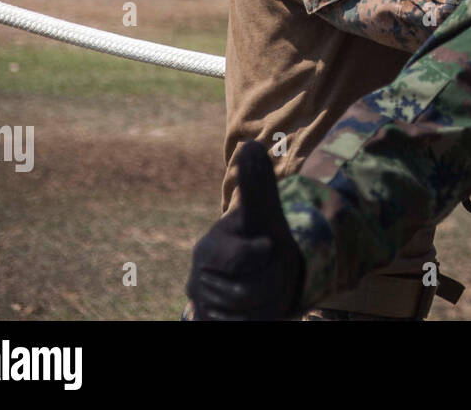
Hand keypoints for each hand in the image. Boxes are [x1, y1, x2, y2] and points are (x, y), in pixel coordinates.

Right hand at [186, 140, 305, 319]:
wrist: (262, 280)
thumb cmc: (263, 241)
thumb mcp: (265, 213)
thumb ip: (258, 183)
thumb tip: (249, 144)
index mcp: (210, 248)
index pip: (245, 255)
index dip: (262, 252)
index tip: (267, 245)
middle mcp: (198, 279)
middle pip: (253, 291)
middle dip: (272, 281)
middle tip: (267, 267)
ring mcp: (203, 306)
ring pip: (252, 314)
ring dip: (267, 303)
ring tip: (261, 288)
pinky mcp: (208, 324)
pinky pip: (240, 327)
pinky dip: (254, 321)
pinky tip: (251, 312)